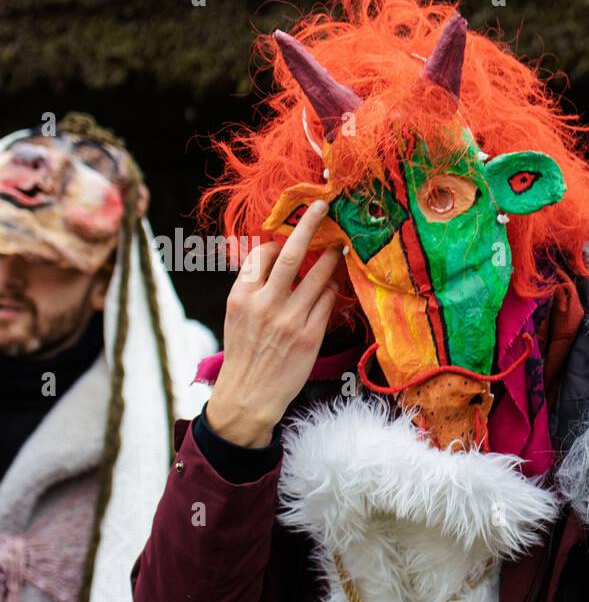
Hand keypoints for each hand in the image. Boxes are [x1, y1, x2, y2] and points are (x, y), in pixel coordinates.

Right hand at [205, 201, 339, 447]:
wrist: (250, 394)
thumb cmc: (245, 351)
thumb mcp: (236, 314)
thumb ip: (253, 286)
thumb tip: (275, 254)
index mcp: (241, 295)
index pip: (262, 254)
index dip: (279, 242)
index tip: (290, 236)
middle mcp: (265, 304)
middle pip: (291, 254)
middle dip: (309, 225)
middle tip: (323, 206)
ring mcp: (290, 319)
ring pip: (317, 276)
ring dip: (331, 258)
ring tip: (339, 247)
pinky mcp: (311, 335)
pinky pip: (327, 301)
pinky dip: (332, 289)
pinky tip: (334, 285)